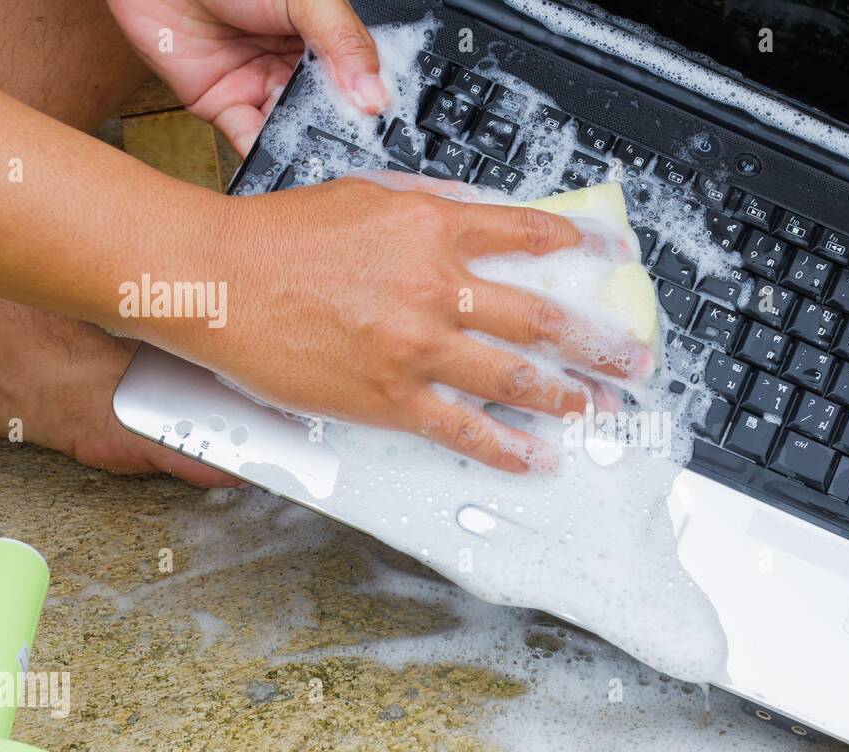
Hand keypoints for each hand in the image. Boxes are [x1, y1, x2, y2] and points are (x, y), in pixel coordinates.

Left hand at [106, 0, 388, 154]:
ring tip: (328, 172)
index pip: (359, 82)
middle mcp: (296, 66)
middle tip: (362, 163)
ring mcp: (262, 88)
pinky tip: (285, 169)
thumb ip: (344, 43)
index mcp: (324, 39)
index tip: (390, 136)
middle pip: (329, 114)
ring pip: (293, 132)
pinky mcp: (225, 107)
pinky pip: (250, 141)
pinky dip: (266, 160)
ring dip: (308, 153)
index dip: (374, 109)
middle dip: (343, 139)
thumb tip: (375, 96)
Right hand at [200, 174, 652, 472]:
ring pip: (516, 377)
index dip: (582, 245)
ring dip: (568, 396)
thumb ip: (431, 206)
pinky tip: (538, 458)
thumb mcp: (365, 196)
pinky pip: (465, 430)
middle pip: (542, 317)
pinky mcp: (391, 398)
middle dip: (598, 342)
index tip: (612, 255)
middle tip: (632, 358)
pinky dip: (508, 448)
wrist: (216, 279)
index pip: (529, 234)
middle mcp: (437, 287)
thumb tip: (483, 214)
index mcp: (433, 228)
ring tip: (599, 408)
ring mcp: (418, 347)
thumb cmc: (279, 237)